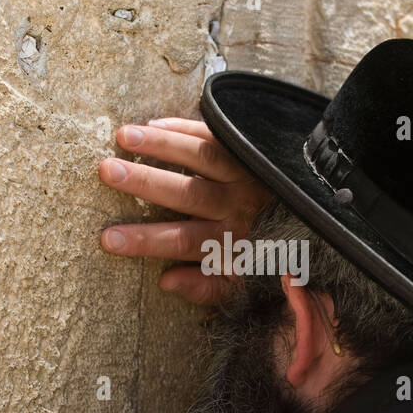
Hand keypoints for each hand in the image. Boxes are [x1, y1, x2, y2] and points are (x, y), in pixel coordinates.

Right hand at [98, 118, 271, 303]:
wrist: (305, 215)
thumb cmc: (260, 254)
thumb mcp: (239, 283)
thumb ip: (205, 287)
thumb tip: (166, 281)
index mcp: (230, 240)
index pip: (183, 241)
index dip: (146, 241)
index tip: (107, 239)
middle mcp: (236, 204)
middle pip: (188, 193)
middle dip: (146, 182)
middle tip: (107, 171)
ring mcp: (244, 173)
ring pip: (201, 155)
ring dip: (160, 144)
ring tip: (123, 137)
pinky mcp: (248, 148)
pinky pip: (214, 134)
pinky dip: (183, 128)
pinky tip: (151, 124)